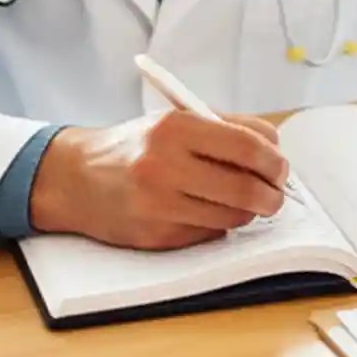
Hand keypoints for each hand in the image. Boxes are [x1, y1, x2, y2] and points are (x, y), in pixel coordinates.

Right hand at [29, 111, 287, 249]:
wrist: (76, 177)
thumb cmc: (135, 146)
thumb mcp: (174, 121)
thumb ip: (226, 129)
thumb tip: (275, 150)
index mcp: (174, 128)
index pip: (247, 146)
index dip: (274, 160)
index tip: (280, 167)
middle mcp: (164, 165)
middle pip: (246, 188)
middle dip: (272, 195)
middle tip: (274, 193)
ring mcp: (158, 204)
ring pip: (233, 216)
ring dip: (248, 212)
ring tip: (243, 201)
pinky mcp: (156, 235)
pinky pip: (210, 233)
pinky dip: (219, 223)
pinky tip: (205, 210)